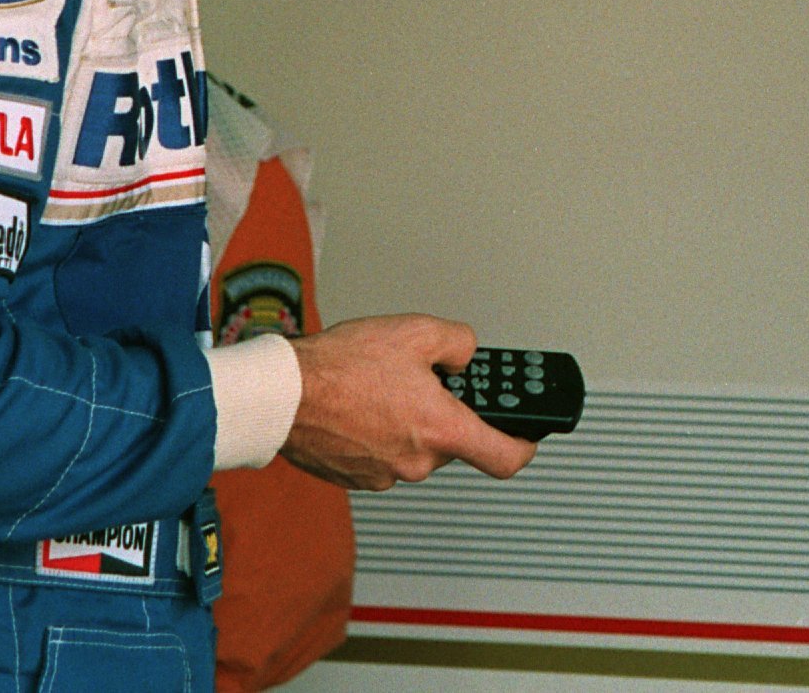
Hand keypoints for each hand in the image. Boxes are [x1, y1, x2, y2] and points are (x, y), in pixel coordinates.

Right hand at [281, 314, 536, 489]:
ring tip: (381, 388)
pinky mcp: (355, 478)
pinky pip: (383, 454)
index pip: (506, 458)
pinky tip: (359, 405)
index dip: (524, 444)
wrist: (280, 395)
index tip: (528, 433)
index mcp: (441, 430)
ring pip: (415, 447)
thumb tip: (465, 357)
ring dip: (408, 422)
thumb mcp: (416, 331)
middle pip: (453, 442)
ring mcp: (384, 475)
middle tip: (427, 382)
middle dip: (445, 413)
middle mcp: (417, 462)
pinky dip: (379, 433)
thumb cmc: (340, 367)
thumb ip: (459, 344)